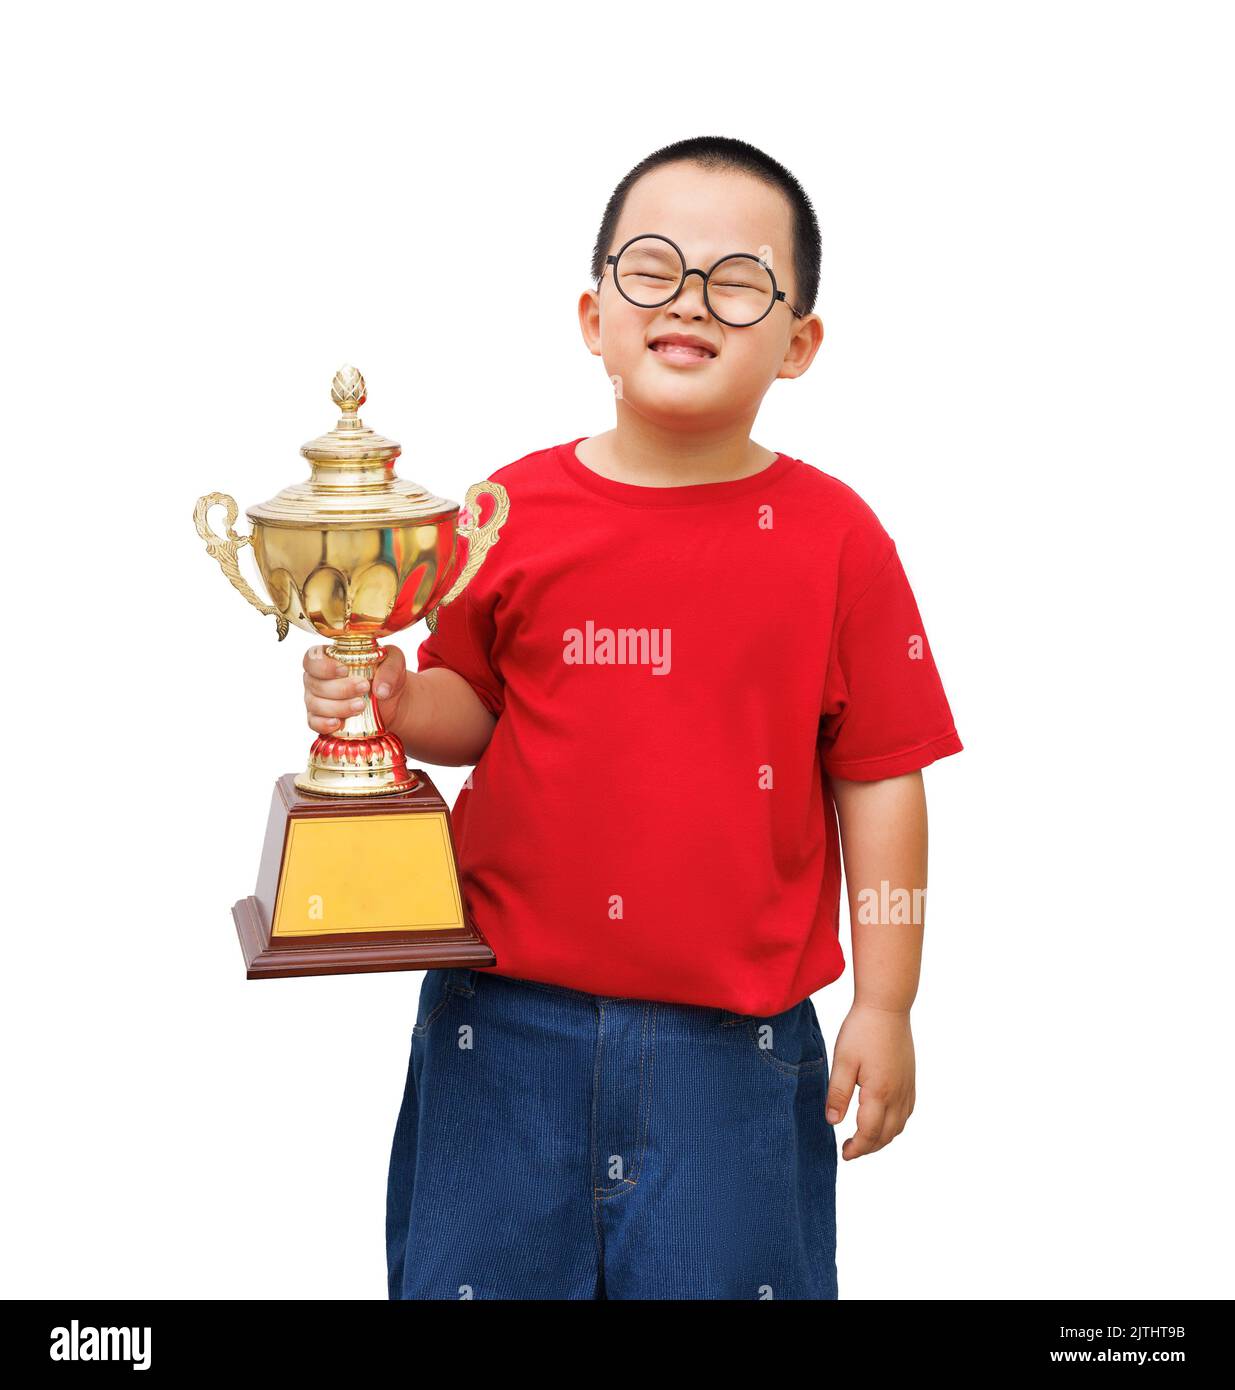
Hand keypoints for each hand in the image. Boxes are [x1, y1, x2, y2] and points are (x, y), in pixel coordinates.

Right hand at [302, 643, 408, 734]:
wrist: (392, 700)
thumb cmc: (386, 674)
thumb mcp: (395, 662)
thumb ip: (390, 667)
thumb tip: (381, 690)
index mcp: (328, 658)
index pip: (312, 658)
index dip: (323, 666)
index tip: (345, 670)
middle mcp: (317, 679)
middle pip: (315, 683)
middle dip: (340, 688)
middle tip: (364, 687)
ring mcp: (316, 700)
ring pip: (315, 704)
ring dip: (338, 707)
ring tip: (361, 706)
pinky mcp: (321, 720)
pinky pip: (314, 723)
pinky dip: (324, 724)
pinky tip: (339, 723)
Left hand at [825, 1003, 915, 1159]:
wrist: (887, 1006)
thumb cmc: (862, 1030)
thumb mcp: (843, 1061)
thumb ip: (838, 1093)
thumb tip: (833, 1122)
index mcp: (880, 1092)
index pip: (869, 1133)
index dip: (856, 1148)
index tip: (844, 1153)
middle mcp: (898, 1094)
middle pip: (887, 1135)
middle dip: (869, 1148)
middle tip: (850, 1150)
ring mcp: (908, 1087)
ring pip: (899, 1126)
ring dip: (882, 1138)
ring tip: (864, 1139)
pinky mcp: (911, 1079)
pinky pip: (907, 1112)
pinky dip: (895, 1125)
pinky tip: (883, 1121)